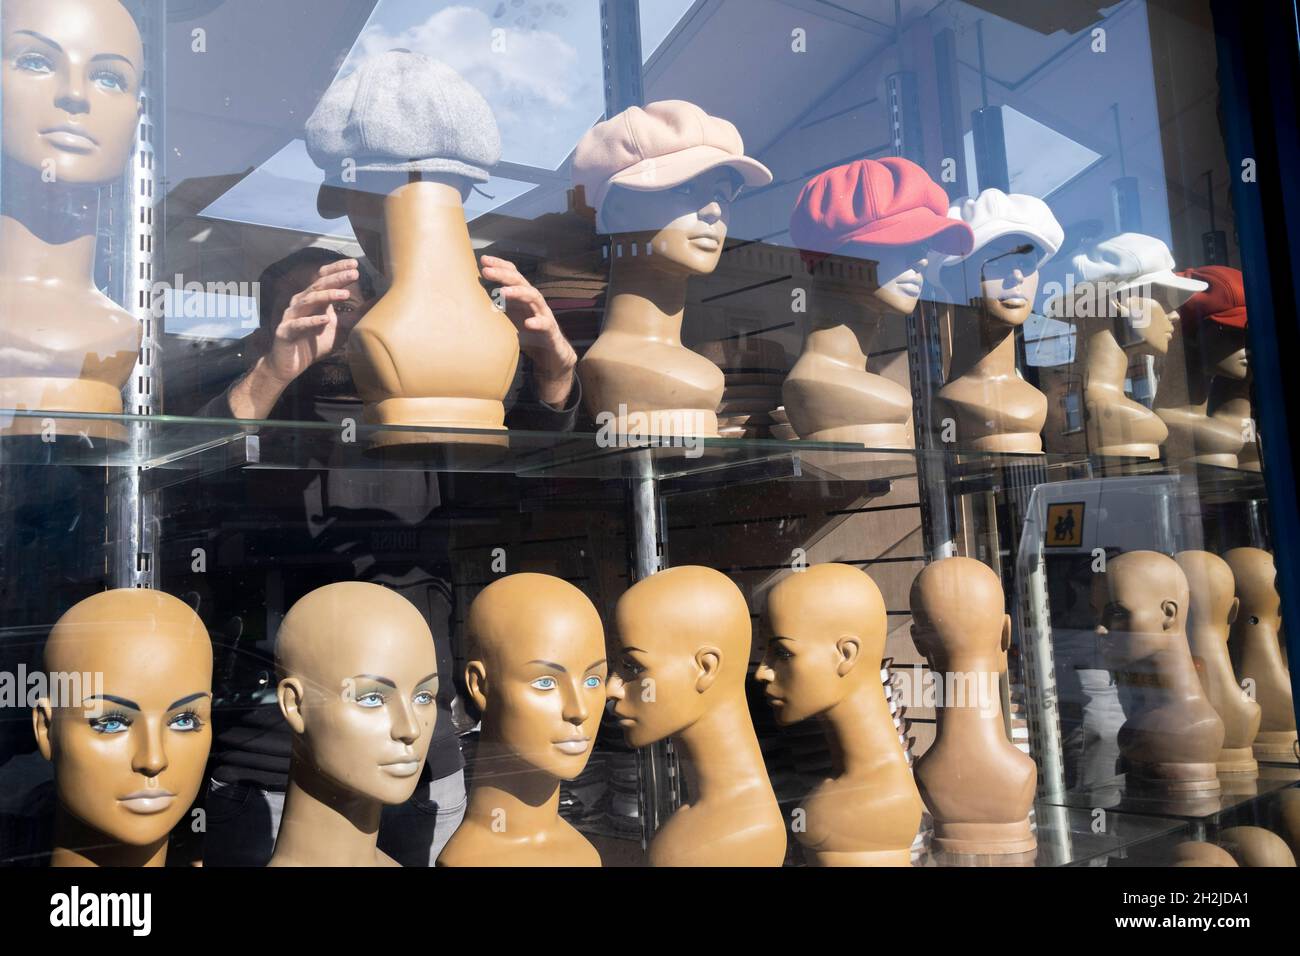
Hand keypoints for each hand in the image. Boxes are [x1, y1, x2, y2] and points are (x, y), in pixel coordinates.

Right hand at [263, 259, 361, 385]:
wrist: (291, 365)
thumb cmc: (315, 344)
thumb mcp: (341, 329)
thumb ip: (355, 316)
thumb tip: (376, 304)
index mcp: (314, 300)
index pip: (324, 278)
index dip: (337, 269)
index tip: (355, 264)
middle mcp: (302, 303)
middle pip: (319, 285)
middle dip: (337, 278)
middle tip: (354, 273)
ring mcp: (292, 316)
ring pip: (309, 300)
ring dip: (327, 295)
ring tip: (345, 294)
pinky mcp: (285, 331)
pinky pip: (299, 324)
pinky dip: (312, 321)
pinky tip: (325, 320)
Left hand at [480, 254, 576, 405]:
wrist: (550, 354)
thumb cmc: (527, 333)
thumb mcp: (508, 318)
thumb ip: (496, 307)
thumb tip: (470, 299)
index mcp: (522, 296)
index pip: (512, 275)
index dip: (499, 265)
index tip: (483, 260)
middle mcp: (533, 301)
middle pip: (520, 281)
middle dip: (503, 274)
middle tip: (487, 271)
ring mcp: (543, 313)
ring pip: (533, 296)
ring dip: (518, 292)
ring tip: (503, 292)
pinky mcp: (550, 330)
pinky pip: (545, 324)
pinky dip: (537, 323)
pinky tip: (528, 324)